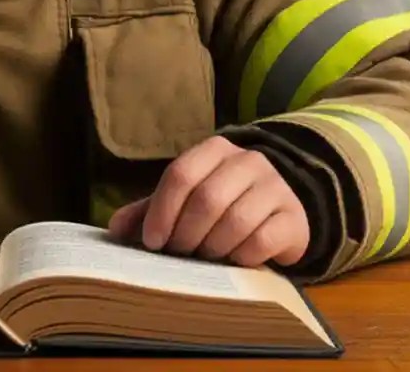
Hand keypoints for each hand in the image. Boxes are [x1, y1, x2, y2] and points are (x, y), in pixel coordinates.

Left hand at [106, 136, 308, 267]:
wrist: (281, 211)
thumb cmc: (224, 206)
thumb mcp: (185, 202)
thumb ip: (150, 210)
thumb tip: (114, 229)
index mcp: (215, 150)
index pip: (181, 174)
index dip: (162, 210)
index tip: (152, 241)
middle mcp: (248, 161)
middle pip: (207, 198)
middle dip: (186, 234)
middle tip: (179, 253)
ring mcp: (276, 187)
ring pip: (236, 221)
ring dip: (213, 247)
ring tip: (205, 257)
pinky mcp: (294, 217)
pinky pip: (263, 241)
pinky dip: (242, 257)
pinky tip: (235, 260)